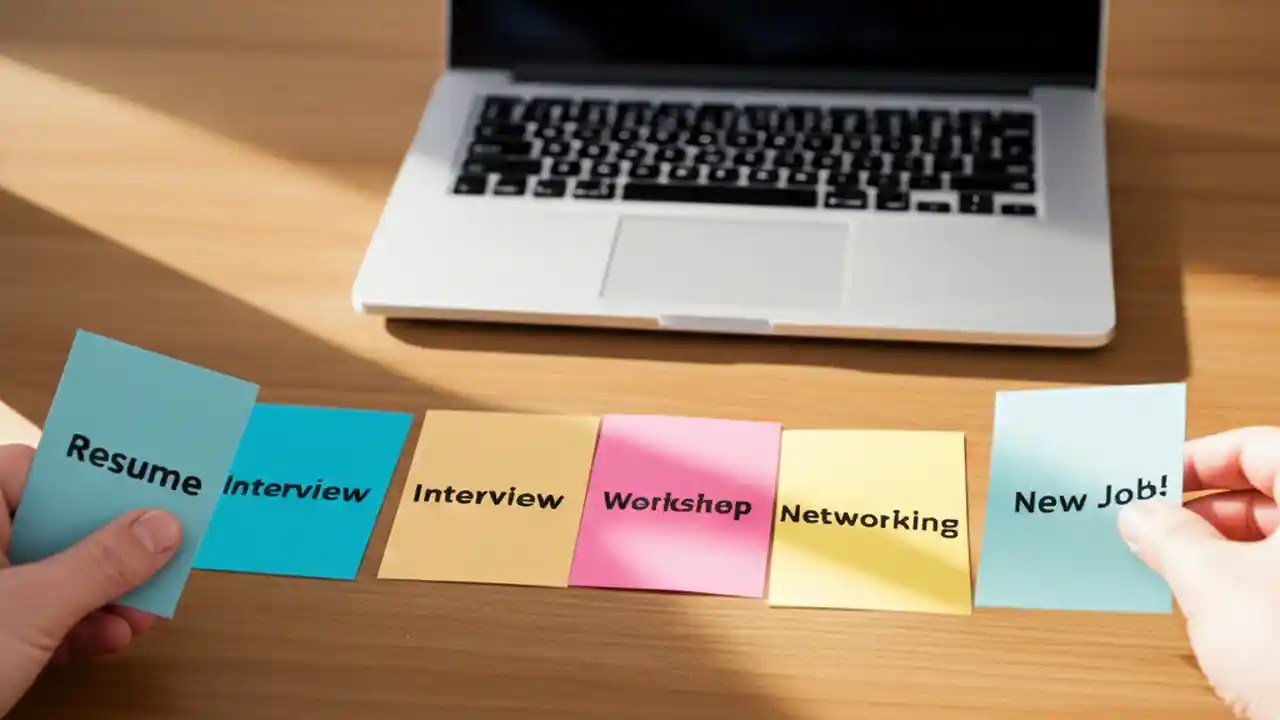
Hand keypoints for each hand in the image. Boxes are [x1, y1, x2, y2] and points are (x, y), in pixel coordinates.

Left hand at [0, 443, 181, 715]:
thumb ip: (100, 564)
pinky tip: (109, 639)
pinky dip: (77, 627)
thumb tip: (160, 526)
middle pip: (51, 526)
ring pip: (52, 574)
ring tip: (146, 610)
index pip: (31, 472)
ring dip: (105, 595)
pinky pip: (40, 615)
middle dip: (110, 549)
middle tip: (162, 554)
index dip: (90, 481)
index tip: (150, 492)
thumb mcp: (30, 609)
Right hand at [1119, 427, 1279, 719]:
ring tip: (1175, 567)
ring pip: (1278, 539)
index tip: (1158, 478)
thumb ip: (1169, 537)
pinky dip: (1248, 581)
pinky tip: (1212, 602)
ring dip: (1222, 548)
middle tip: (1156, 525)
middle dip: (1205, 509)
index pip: (1257, 446)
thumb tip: (1144, 518)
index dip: (1199, 458)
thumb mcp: (1212, 584)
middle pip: (1270, 492)